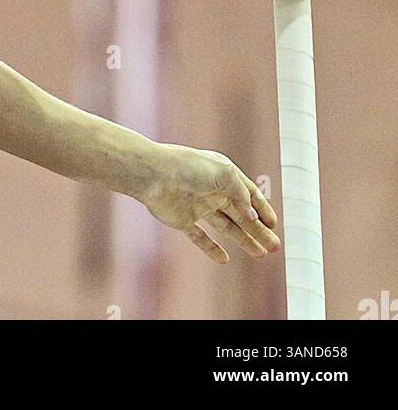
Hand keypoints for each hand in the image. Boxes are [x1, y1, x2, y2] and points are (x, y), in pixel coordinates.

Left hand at [139, 144, 280, 264]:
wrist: (154, 175)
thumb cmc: (189, 168)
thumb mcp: (224, 174)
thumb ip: (241, 195)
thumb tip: (253, 216)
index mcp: (223, 175)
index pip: (248, 194)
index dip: (262, 208)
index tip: (274, 225)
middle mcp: (212, 190)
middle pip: (240, 215)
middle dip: (258, 230)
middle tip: (275, 247)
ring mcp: (198, 206)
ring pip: (226, 227)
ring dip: (243, 240)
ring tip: (260, 254)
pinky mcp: (183, 219)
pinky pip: (200, 237)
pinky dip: (211, 248)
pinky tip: (224, 259)